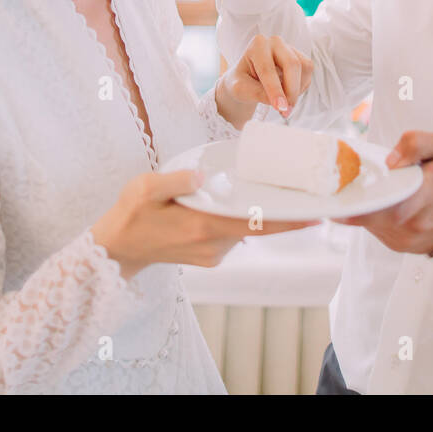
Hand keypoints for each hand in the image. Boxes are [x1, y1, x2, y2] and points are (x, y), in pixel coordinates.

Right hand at [91, 168, 315, 278]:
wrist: (116, 251)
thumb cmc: (131, 215)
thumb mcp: (145, 189)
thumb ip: (175, 180)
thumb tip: (201, 175)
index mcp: (202, 227)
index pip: (255, 224)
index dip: (288, 221)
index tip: (316, 216)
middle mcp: (213, 245)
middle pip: (258, 226)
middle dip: (281, 211)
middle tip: (304, 190)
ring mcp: (213, 254)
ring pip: (247, 229)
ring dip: (260, 214)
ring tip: (274, 190)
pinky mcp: (211, 256)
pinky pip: (235, 234)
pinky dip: (244, 219)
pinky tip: (243, 203)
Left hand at [216, 33, 312, 125]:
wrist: (247, 80)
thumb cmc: (242, 82)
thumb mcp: (240, 89)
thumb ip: (256, 93)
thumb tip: (280, 103)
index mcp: (257, 45)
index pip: (268, 69)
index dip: (275, 90)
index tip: (280, 107)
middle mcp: (275, 42)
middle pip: (292, 64)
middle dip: (291, 91)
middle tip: (286, 111)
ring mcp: (290, 49)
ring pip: (304, 69)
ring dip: (297, 91)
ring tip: (283, 102)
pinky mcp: (301, 58)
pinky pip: (308, 75)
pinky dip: (300, 88)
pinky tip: (287, 93)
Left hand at [334, 130, 432, 255]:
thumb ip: (416, 143)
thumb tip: (390, 160)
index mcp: (423, 193)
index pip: (382, 198)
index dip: (358, 194)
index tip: (343, 187)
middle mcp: (412, 221)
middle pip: (368, 212)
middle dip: (356, 198)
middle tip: (346, 186)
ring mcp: (405, 238)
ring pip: (368, 221)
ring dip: (362, 208)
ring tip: (364, 192)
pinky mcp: (398, 246)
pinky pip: (375, 230)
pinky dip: (372, 218)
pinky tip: (379, 206)